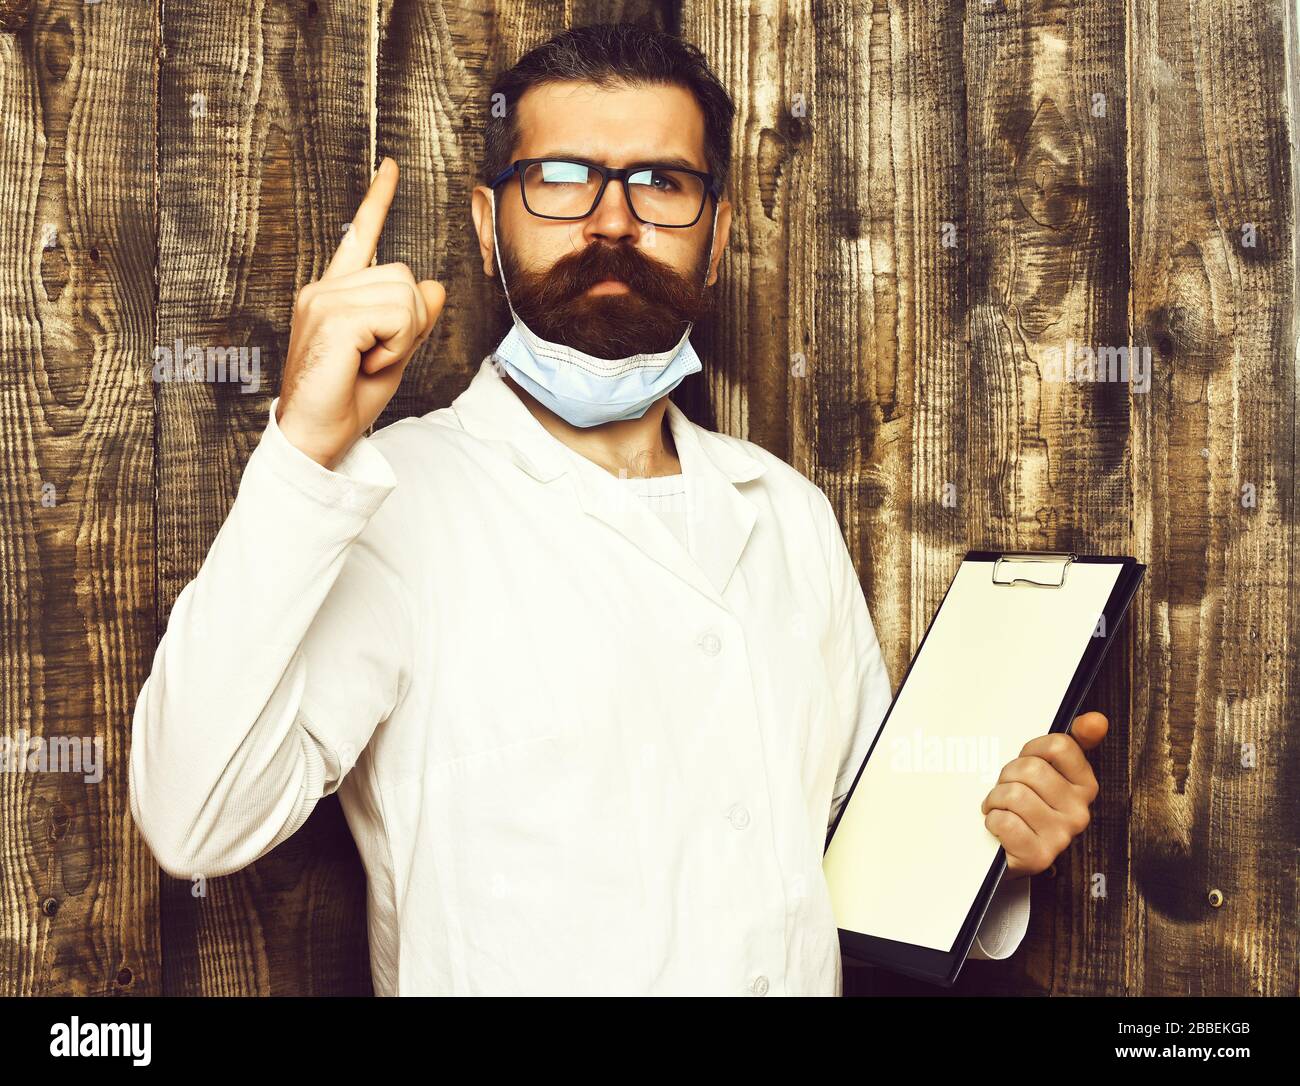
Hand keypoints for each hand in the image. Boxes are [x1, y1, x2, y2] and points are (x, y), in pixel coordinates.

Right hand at [277, 157, 445, 468]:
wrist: (316, 436)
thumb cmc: (346, 400)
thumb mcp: (393, 355)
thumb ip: (414, 320)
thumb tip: (435, 285)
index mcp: (335, 294)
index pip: (360, 237)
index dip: (378, 202)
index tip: (391, 167)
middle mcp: (325, 290)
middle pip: (405, 276)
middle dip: (410, 322)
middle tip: (378, 357)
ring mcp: (324, 301)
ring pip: (406, 296)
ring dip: (404, 337)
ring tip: (369, 361)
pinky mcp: (331, 318)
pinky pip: (397, 316)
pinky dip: (396, 346)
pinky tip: (366, 362)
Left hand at [979, 711, 1106, 877]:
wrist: (1011, 848)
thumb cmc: (1028, 803)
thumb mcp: (1049, 770)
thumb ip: (1073, 742)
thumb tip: (1096, 720)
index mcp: (1085, 785)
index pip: (1058, 745)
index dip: (1032, 749)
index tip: (1028, 762)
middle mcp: (1079, 812)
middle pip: (1031, 768)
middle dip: (1008, 775)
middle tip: (1009, 789)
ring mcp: (1061, 836)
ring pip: (1014, 793)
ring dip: (996, 798)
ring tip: (1002, 807)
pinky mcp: (1038, 856)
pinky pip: (1004, 822)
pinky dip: (993, 820)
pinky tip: (999, 825)